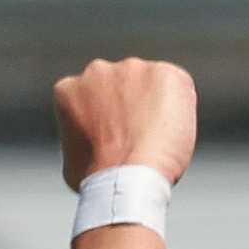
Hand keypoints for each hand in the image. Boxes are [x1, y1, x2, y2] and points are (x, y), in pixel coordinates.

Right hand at [53, 57, 196, 191]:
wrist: (127, 178)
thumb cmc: (97, 179)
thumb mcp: (73, 158)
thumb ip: (83, 137)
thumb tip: (93, 143)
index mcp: (70, 89)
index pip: (88, 98)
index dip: (101, 120)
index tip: (110, 139)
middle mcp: (99, 70)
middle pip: (118, 85)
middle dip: (127, 106)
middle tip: (135, 139)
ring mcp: (134, 69)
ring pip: (148, 84)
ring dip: (153, 106)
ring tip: (155, 141)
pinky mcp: (168, 74)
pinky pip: (177, 88)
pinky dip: (179, 108)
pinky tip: (171, 135)